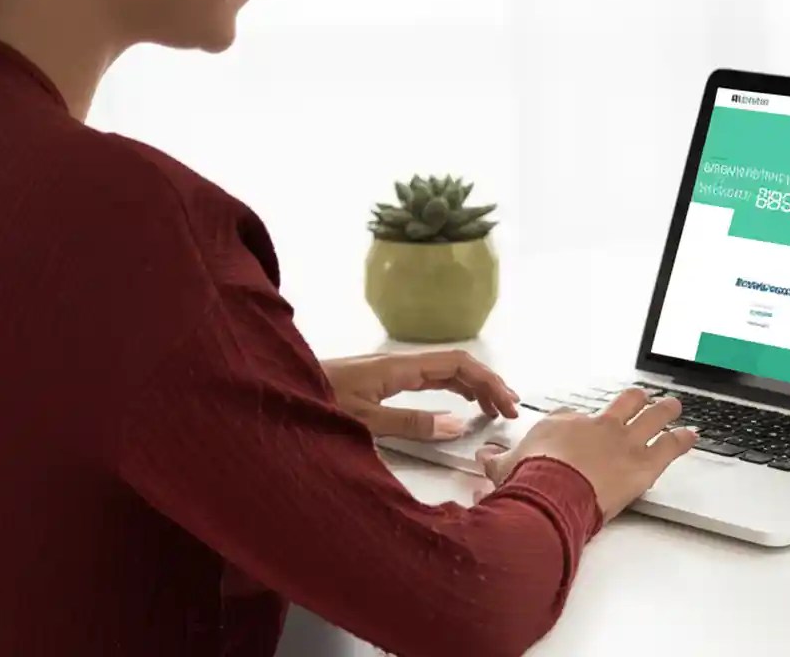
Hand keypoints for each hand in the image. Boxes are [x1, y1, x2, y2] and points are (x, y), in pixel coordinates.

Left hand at [322, 350, 519, 440]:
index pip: (457, 364)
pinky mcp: (383, 381)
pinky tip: (461, 405)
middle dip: (488, 384)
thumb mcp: (364, 421)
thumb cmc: (317, 404)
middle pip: (457, 365)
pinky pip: (429, 380)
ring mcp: (392, 371)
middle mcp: (400, 364)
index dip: (488, 381)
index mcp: (399, 367)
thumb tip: (458, 425)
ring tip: (494, 410)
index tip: (507, 406)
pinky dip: (453, 390)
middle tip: (510, 412)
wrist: (279, 393)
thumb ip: (411, 424)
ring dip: (473, 387)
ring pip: (445, 372)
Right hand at [473, 389, 698, 519]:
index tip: (585, 427)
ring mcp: (624, 441)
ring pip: (652, 415)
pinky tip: (691, 435)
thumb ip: (497, 462)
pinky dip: (682, 439)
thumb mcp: (503, 470)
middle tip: (643, 399)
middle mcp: (598, 426)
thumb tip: (483, 458)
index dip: (582, 422)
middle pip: (624, 402)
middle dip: (636, 400)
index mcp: (564, 425)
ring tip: (674, 406)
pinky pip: (670, 445)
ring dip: (666, 409)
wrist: (551, 495)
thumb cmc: (529, 482)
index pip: (576, 416)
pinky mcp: (644, 463)